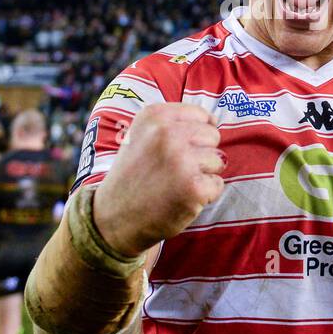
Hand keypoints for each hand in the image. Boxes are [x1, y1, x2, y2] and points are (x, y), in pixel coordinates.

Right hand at [92, 103, 224, 256]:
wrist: (114, 218)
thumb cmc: (133, 176)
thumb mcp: (140, 136)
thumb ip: (171, 123)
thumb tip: (213, 120)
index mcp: (154, 116)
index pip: (200, 115)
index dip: (195, 135)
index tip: (177, 150)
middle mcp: (167, 134)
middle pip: (212, 136)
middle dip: (200, 154)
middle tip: (174, 171)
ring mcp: (181, 160)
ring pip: (218, 160)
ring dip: (203, 175)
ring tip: (176, 184)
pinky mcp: (193, 187)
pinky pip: (217, 184)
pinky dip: (205, 195)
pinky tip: (181, 198)